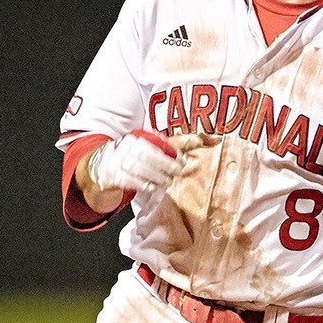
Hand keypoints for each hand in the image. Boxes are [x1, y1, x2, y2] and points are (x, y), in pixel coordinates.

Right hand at [88, 130, 205, 192]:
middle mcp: (126, 146)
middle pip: (146, 155)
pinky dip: (143, 184)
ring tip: (167, 182)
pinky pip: (129, 180)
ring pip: (138, 168)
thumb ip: (180, 144)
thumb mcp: (156, 146)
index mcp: (138, 136)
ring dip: (155, 177)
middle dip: (164, 166)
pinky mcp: (115, 175)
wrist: (108, 164)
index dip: (170, 152)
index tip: (182, 161)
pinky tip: (153, 187)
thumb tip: (214, 139)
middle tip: (176, 173)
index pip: (155, 142)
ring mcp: (118, 160)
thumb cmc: (139, 155)